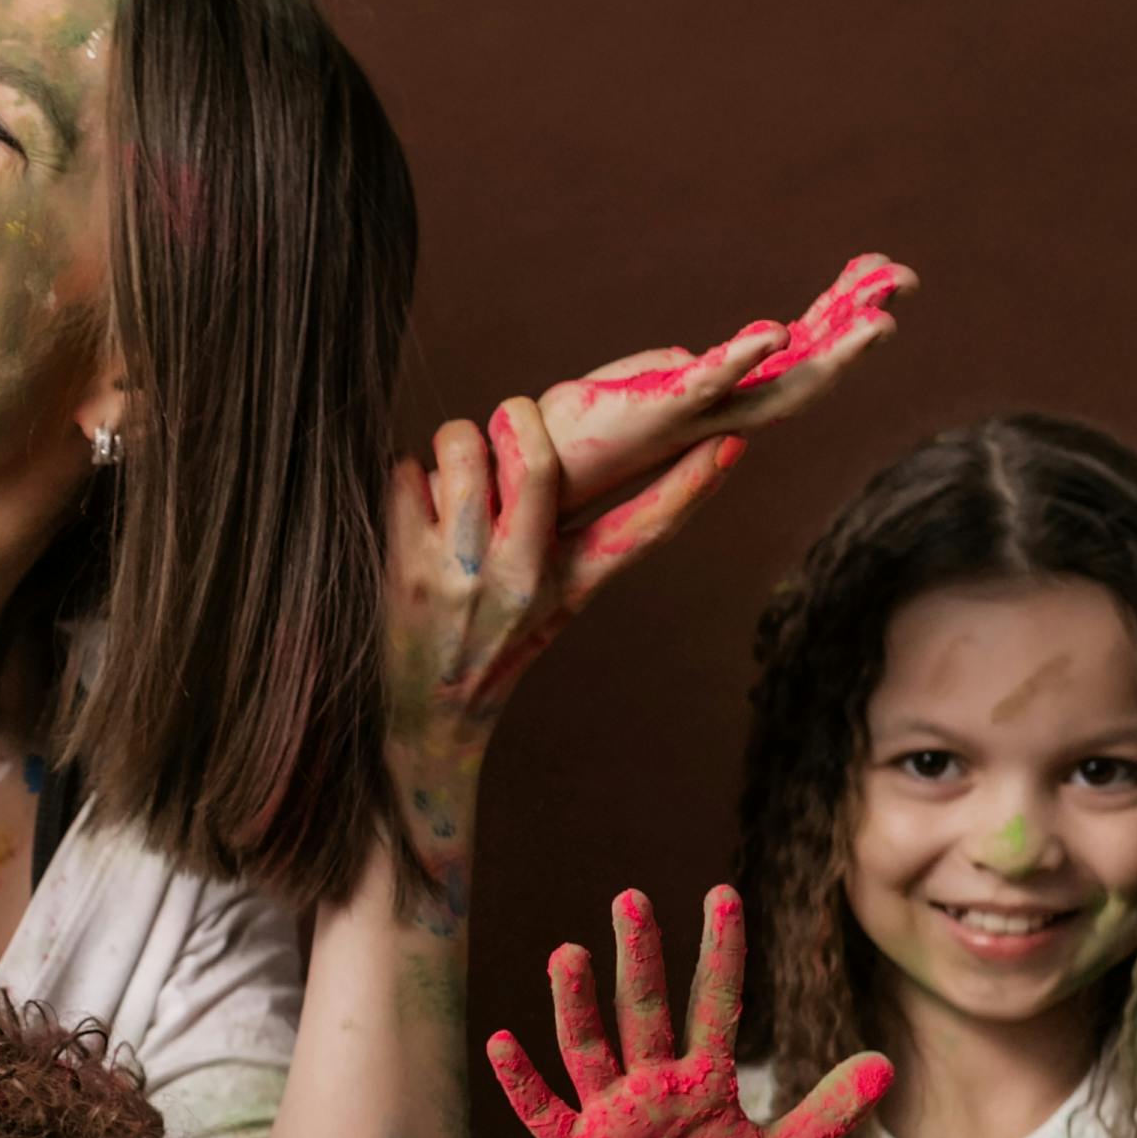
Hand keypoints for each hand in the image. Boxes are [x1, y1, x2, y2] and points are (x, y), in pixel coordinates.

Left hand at [381, 403, 739, 881]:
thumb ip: (571, 542)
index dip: (688, 488)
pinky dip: (406, 477)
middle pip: (540, 461)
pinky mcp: (404, 565)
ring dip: (457, 442)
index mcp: (568, 585)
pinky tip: (412, 507)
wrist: (423, 719)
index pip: (640, 531)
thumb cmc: (490, 648)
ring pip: (462, 449)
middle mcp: (520, 578)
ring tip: (454, 469)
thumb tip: (564, 458)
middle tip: (511, 418)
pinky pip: (404, 474)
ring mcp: (459, 571)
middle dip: (522, 418)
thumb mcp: (551, 606)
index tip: (731, 447)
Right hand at [490, 884, 890, 1137]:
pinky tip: (501, 1044)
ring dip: (575, 1005)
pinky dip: (523, 1083)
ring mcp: (610, 1117)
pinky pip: (544, 1113)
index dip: (720, 953)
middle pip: (644, 1010)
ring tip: (566, 953)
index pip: (716, 1004)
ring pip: (591, 1049)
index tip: (721, 894)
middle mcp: (653, 1086)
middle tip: (631, 897)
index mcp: (704, 1082)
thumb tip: (885, 1063)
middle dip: (638, 957)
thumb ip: (827, 1114)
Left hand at [534, 252, 914, 523]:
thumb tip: (695, 357)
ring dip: (829, 352)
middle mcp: (718, 417)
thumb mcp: (636, 388)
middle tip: (904, 283)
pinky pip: (705, 386)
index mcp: (720, 405)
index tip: (879, 270)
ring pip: (775, 385)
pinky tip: (772, 332)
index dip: (840, 316)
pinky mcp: (653, 414)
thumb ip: (675, 371)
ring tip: (876, 321)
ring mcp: (692, 419)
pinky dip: (740, 359)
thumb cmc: (575, 431)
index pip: (796, 355)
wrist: (523, 474)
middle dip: (857, 326)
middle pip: (807, 370)